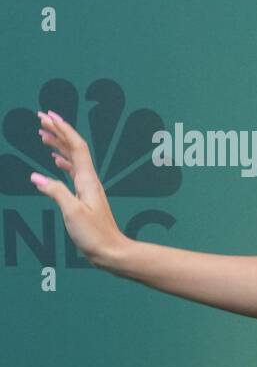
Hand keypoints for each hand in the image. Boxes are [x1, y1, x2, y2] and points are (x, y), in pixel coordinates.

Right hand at [29, 110, 128, 269]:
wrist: (111, 251)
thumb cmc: (94, 235)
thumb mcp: (72, 212)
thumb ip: (55, 192)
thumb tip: (36, 176)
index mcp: (87, 181)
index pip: (76, 147)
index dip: (63, 129)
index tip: (48, 115)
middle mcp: (89, 181)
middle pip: (74, 149)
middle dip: (58, 131)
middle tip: (41, 117)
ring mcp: (88, 188)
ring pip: (72, 159)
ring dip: (58, 144)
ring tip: (43, 134)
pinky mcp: (85, 197)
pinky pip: (73, 172)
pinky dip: (63, 161)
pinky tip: (55, 160)